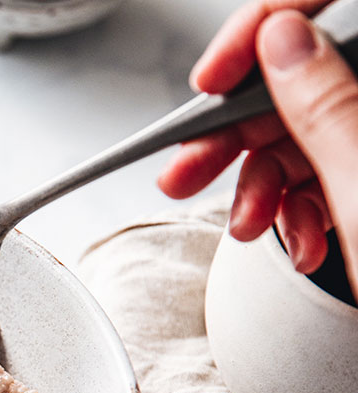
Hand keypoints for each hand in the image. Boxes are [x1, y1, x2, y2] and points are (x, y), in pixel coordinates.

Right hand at [158, 0, 357, 284]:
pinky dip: (301, 211)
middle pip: (311, 79)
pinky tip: (301, 242)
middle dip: (241, 134)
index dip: (262, 31)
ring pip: (312, 135)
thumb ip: (327, 107)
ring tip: (247, 227)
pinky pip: (331, 174)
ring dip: (264, 185)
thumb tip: (282, 40)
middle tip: (187, 168)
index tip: (213, 79)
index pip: (329, 6)